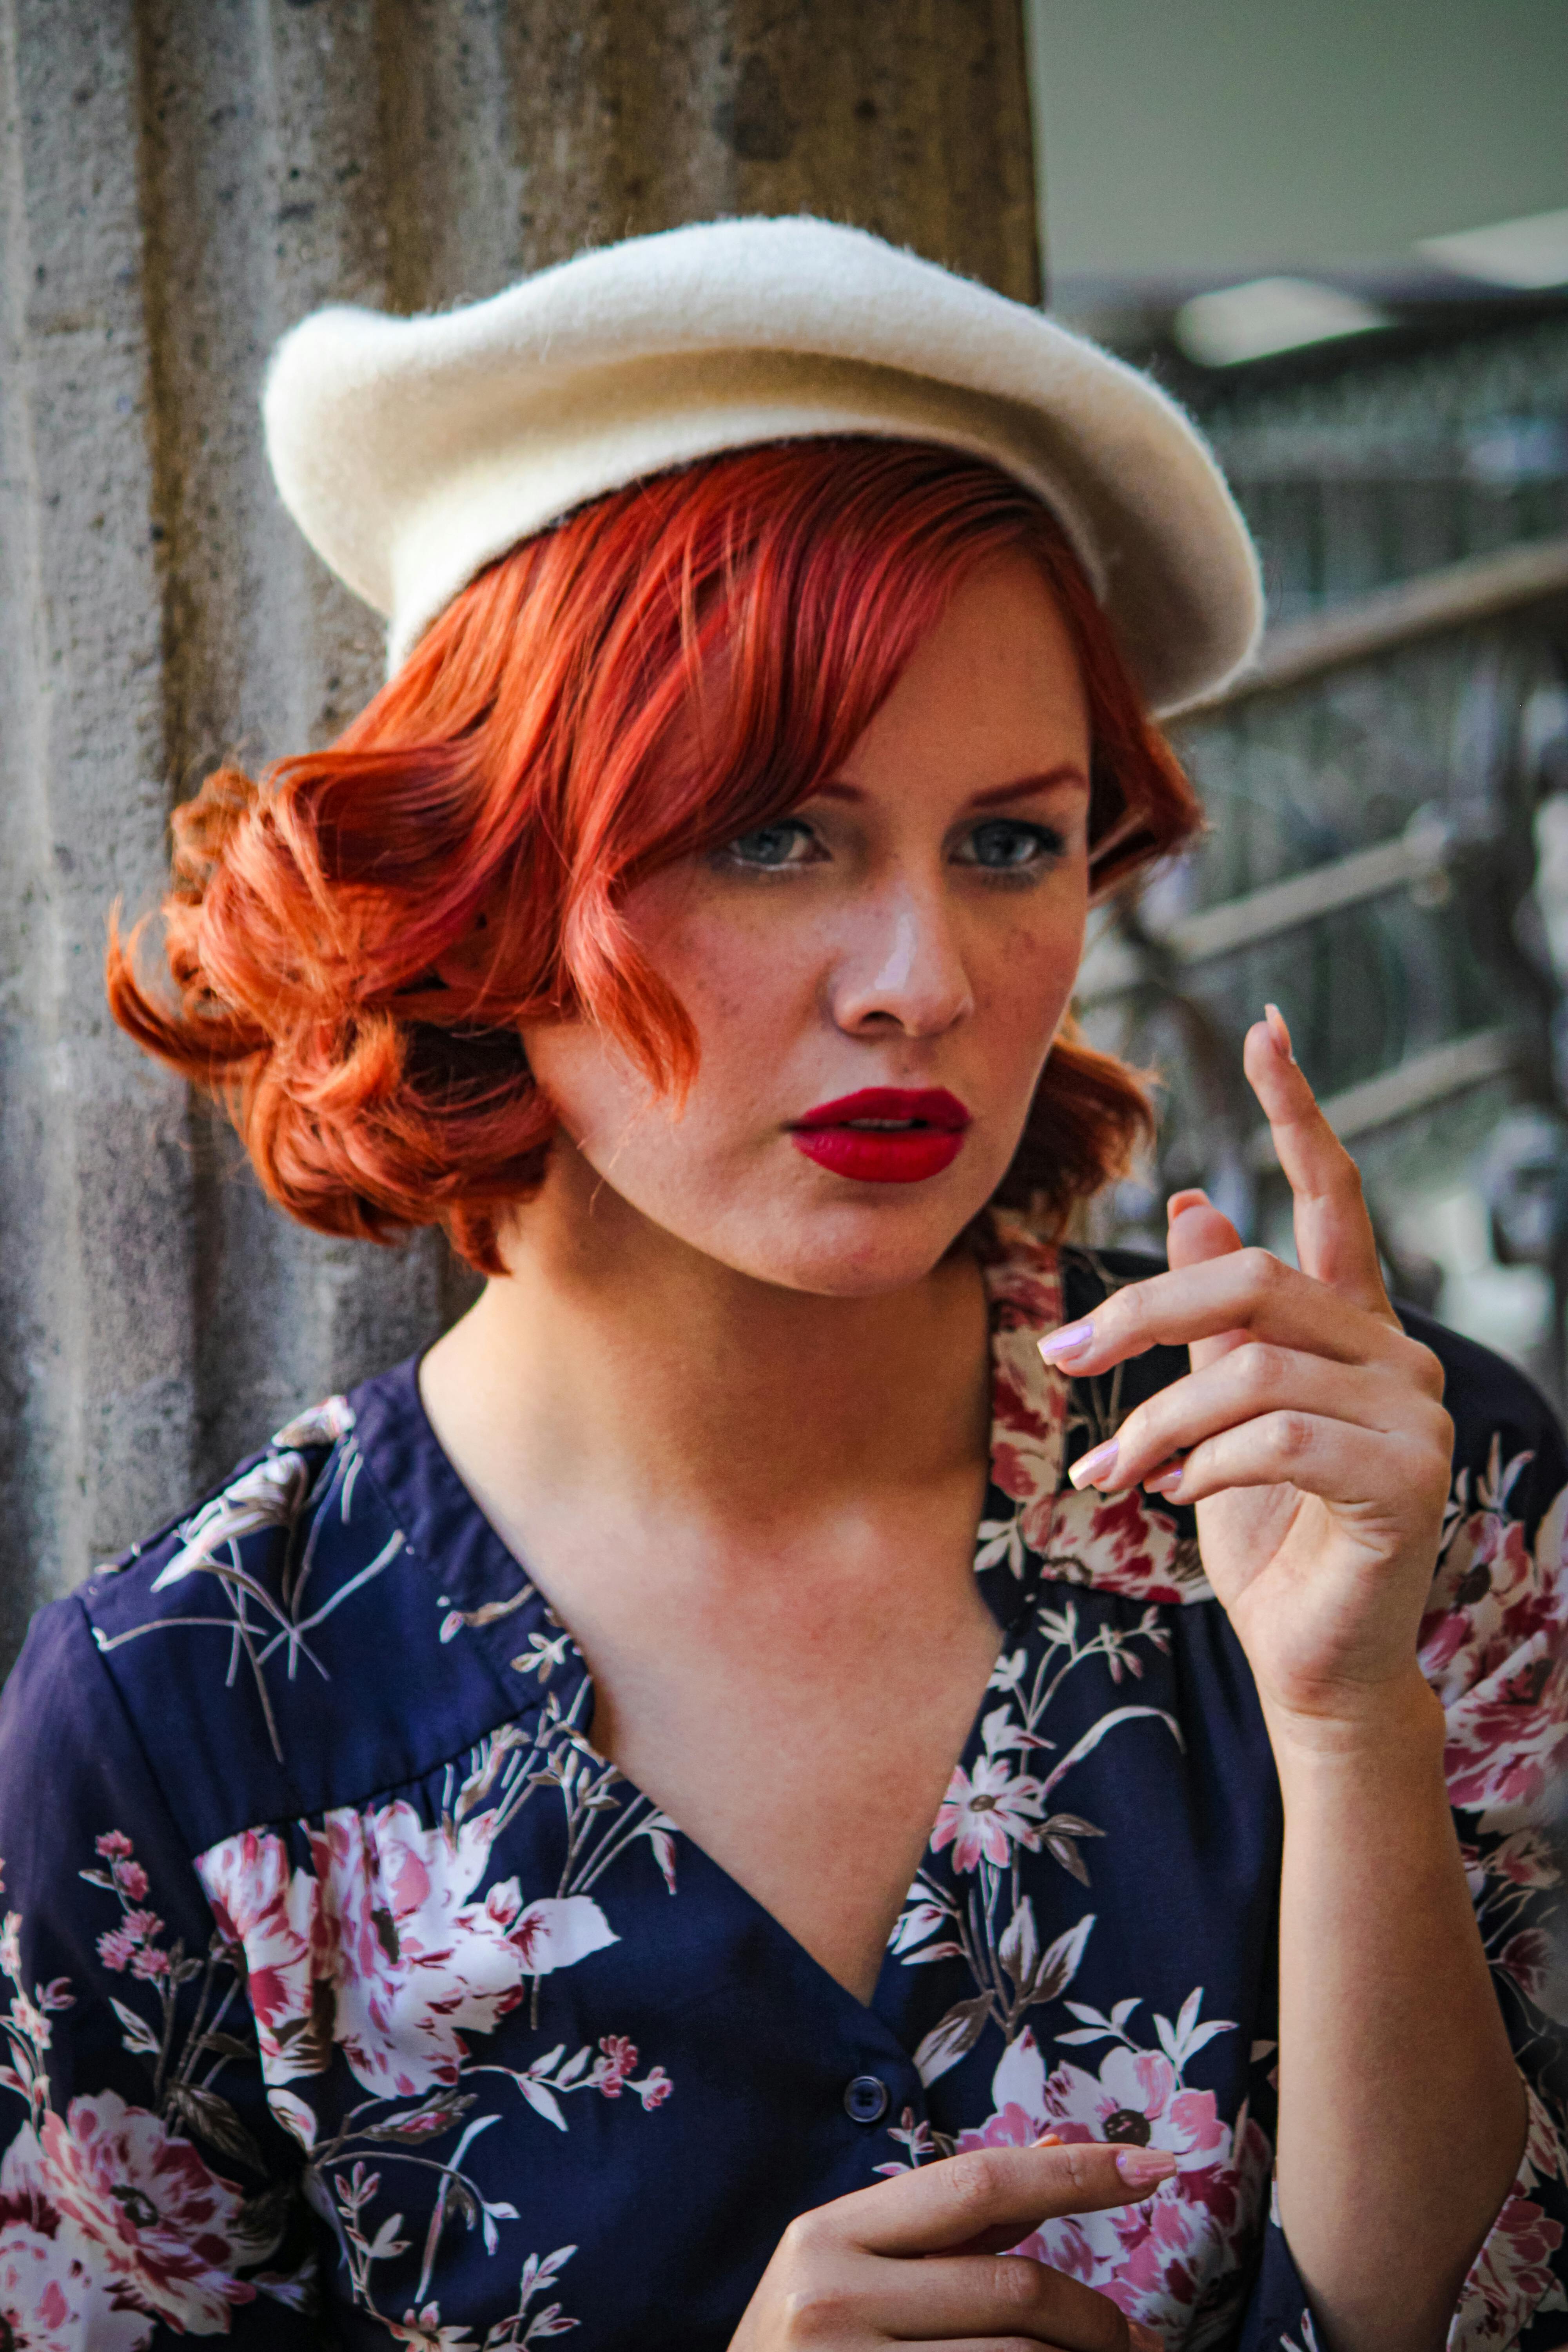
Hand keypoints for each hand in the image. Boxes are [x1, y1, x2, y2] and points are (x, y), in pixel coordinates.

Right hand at [728, 2137, 1170, 2347]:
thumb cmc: (811, 2348)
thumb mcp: (857, 2270)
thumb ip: (955, 2221)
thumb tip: (1057, 2146)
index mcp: (826, 2235)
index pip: (976, 2182)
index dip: (1073, 2173)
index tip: (1156, 2168)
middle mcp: (830, 2297)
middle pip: (1011, 2289)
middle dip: (1097, 2318)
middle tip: (1141, 2342)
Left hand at [1042, 1008, 1453, 1742]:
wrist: (1314, 1658)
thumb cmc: (1265, 1531)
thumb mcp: (1221, 1409)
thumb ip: (1217, 1316)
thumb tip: (1200, 1205)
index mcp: (1352, 1325)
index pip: (1332, 1196)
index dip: (1297, 1110)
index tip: (1264, 1032)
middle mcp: (1398, 1352)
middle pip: (1254, 1280)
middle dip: (1143, 1314)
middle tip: (1065, 1355)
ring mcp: (1414, 1412)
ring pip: (1249, 1368)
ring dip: (1155, 1423)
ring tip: (1111, 1472)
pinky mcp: (1407, 1476)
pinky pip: (1275, 1437)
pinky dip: (1203, 1466)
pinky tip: (1179, 1499)